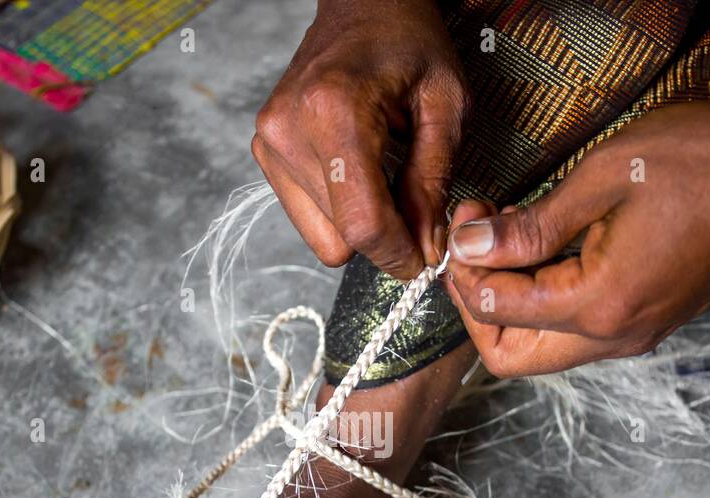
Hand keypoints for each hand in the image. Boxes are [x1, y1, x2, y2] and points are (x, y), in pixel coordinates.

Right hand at [254, 0, 467, 278]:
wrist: (362, 5)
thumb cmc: (408, 43)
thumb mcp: (446, 105)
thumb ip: (433, 182)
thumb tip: (426, 248)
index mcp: (335, 111)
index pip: (362, 221)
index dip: (398, 254)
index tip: (424, 261)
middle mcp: (290, 129)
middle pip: (343, 235)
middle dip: (386, 236)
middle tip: (416, 209)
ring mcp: (270, 142)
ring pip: (324, 235)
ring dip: (360, 223)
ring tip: (386, 178)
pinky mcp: (264, 152)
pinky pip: (308, 218)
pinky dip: (339, 210)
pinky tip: (359, 173)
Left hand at [443, 101, 709, 376]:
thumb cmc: (706, 164)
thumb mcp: (604, 177)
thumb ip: (530, 225)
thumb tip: (471, 247)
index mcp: (600, 305)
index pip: (496, 313)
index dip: (465, 269)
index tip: (465, 220)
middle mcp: (615, 336)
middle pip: (511, 356)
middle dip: (477, 303)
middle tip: (475, 242)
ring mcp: (634, 334)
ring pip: (542, 347)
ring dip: (510, 300)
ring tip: (506, 233)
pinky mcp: (646, 319)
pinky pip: (574, 329)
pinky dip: (543, 298)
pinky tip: (542, 246)